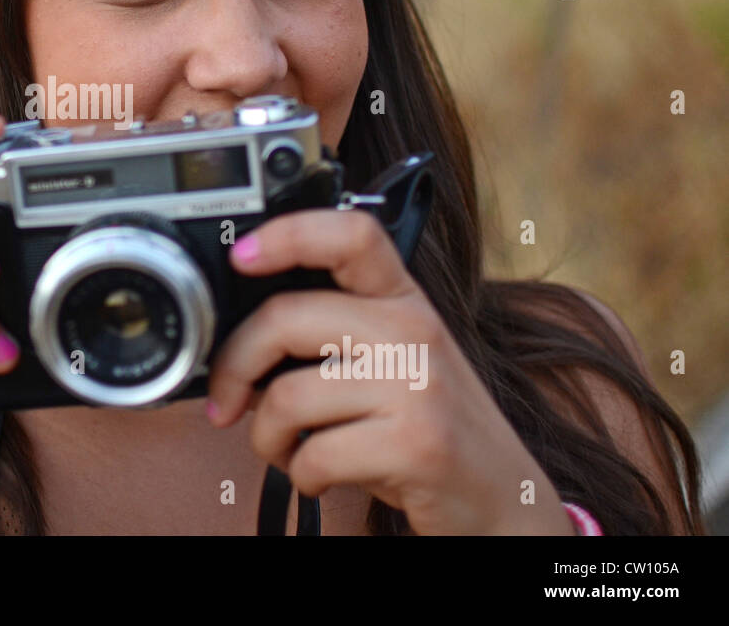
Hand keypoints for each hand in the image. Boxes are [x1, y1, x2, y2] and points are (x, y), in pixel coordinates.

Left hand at [206, 208, 575, 534]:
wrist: (504, 497)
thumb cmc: (429, 426)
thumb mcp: (394, 361)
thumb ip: (333, 334)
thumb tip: (239, 337)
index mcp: (403, 299)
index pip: (352, 234)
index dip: (289, 233)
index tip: (243, 256)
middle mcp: (413, 331)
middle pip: (285, 318)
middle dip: (234, 365)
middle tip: (227, 398)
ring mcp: (418, 386)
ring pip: (287, 396)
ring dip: (265, 436)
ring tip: (284, 448)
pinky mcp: (416, 445)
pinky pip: (313, 455)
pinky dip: (299, 475)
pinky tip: (317, 475)